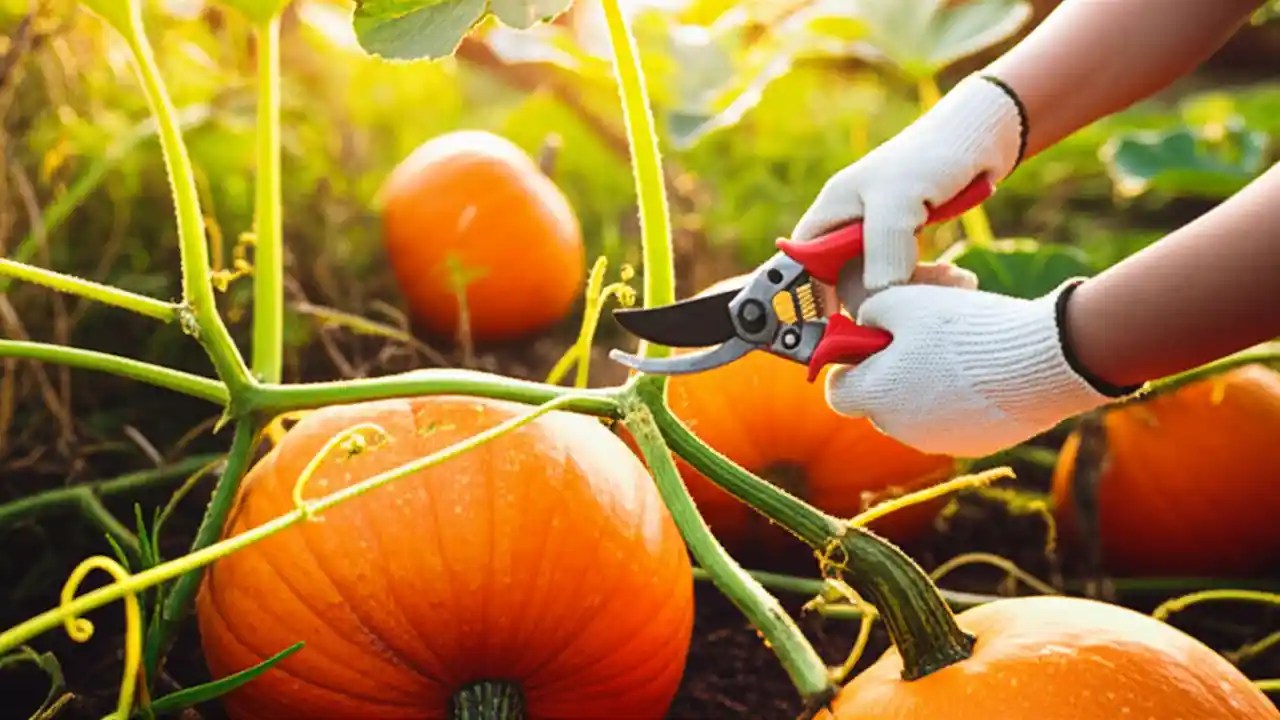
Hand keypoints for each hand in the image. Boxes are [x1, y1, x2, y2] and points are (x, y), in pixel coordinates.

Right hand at [791, 74, 1024, 291]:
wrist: (982, 136)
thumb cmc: (932, 156)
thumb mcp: (899, 200)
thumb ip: (882, 248)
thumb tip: (877, 298)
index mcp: (831, 213)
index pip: (805, 268)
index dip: (822, 297)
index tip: (857, 317)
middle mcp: (849, 227)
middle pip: (848, 285)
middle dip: (886, 297)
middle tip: (926, 295)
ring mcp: (879, 235)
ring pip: (883, 286)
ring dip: (917, 293)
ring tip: (955, 282)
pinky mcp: (908, 242)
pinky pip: (909, 279)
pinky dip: (932, 284)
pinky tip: (957, 277)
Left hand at [825, 282, 1129, 457]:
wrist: (1041, 363)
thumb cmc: (963, 329)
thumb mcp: (904, 301)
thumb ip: (871, 312)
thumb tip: (866, 324)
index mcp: (875, 397)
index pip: (838, 392)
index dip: (849, 364)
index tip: (871, 342)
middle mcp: (899, 429)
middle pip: (880, 399)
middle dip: (892, 369)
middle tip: (922, 334)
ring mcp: (938, 441)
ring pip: (916, 409)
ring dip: (926, 381)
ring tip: (959, 346)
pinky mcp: (974, 444)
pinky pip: (952, 418)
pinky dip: (959, 397)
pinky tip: (985, 367)